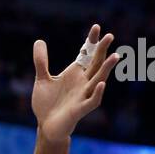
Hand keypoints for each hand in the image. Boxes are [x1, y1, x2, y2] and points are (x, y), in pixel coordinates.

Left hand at [31, 24, 117, 143]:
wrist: (46, 126)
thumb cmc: (47, 104)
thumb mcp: (41, 79)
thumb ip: (41, 61)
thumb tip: (40, 41)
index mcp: (75, 74)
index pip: (86, 54)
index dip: (92, 41)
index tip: (96, 27)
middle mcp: (83, 83)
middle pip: (96, 63)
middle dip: (102, 50)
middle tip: (110, 36)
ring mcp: (83, 95)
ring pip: (99, 79)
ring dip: (106, 68)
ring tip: (115, 55)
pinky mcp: (80, 109)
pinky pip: (92, 100)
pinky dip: (97, 92)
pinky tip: (100, 83)